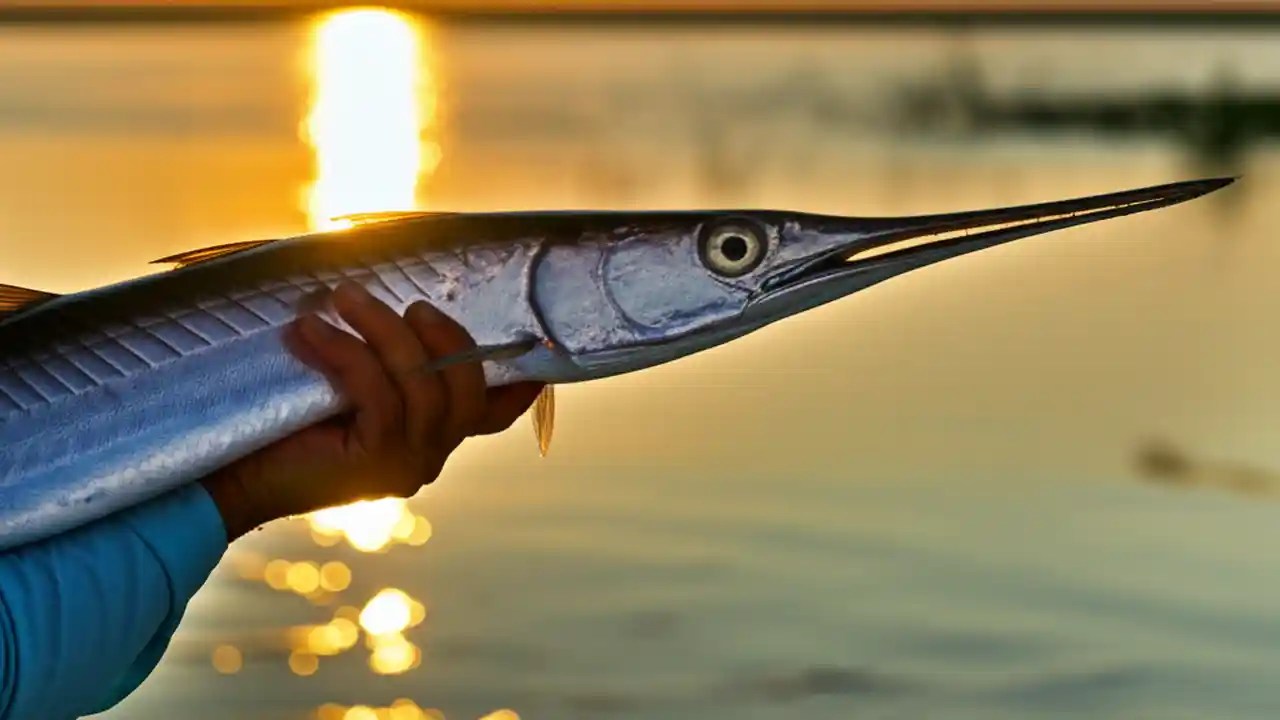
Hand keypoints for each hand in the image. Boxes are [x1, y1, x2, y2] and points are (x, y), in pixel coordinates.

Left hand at [200, 282, 544, 540]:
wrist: (230, 478)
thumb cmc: (281, 422)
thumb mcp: (343, 384)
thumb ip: (380, 360)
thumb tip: (392, 296)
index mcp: (430, 438)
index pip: (494, 412)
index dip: (518, 378)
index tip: (530, 339)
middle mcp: (430, 455)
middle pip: (467, 386)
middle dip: (442, 334)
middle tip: (405, 302)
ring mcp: (408, 463)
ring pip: (423, 384)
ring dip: (381, 329)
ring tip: (339, 297)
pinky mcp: (376, 462)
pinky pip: (378, 391)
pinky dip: (346, 351)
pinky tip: (309, 331)